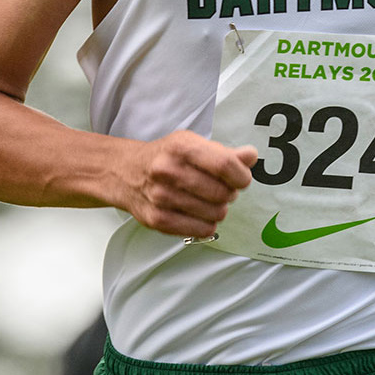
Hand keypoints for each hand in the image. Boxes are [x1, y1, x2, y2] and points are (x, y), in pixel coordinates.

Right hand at [119, 130, 257, 237]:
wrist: (124, 172)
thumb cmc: (165, 157)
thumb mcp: (192, 144)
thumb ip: (225, 152)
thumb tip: (251, 156)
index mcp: (182, 148)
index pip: (225, 165)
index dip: (241, 176)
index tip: (242, 179)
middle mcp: (169, 172)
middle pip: (222, 192)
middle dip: (231, 193)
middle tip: (223, 190)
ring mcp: (161, 197)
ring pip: (215, 213)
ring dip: (219, 209)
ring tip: (209, 200)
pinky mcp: (157, 219)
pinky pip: (201, 230)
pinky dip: (207, 224)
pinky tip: (200, 214)